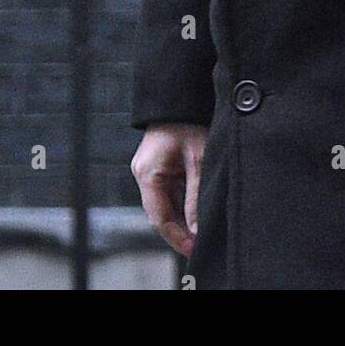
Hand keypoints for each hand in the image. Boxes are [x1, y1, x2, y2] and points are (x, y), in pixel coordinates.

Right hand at [131, 122, 208, 255]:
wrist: (181, 96)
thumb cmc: (188, 124)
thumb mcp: (198, 161)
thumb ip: (195, 197)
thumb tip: (197, 228)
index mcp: (147, 174)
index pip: (159, 218)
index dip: (177, 236)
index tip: (194, 248)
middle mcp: (143, 174)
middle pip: (160, 212)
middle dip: (180, 229)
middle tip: (200, 242)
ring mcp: (148, 169)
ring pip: (164, 202)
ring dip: (181, 215)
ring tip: (200, 228)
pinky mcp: (157, 165)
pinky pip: (167, 190)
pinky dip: (181, 201)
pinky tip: (195, 209)